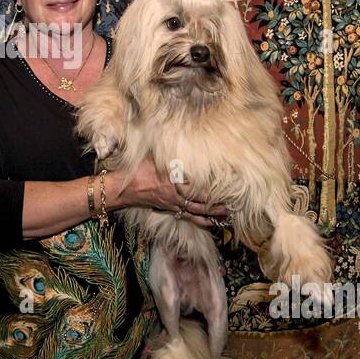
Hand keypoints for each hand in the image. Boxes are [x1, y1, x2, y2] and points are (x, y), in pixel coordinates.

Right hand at [111, 156, 231, 228]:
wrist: (124, 189)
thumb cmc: (138, 171)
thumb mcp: (152, 157)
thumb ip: (166, 150)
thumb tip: (177, 135)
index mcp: (173, 181)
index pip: (197, 186)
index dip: (213, 187)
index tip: (228, 184)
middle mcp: (176, 196)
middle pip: (202, 202)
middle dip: (218, 203)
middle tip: (235, 203)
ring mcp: (174, 205)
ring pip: (199, 212)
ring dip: (214, 214)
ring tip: (230, 214)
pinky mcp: (171, 210)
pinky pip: (190, 218)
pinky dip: (203, 221)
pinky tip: (213, 223)